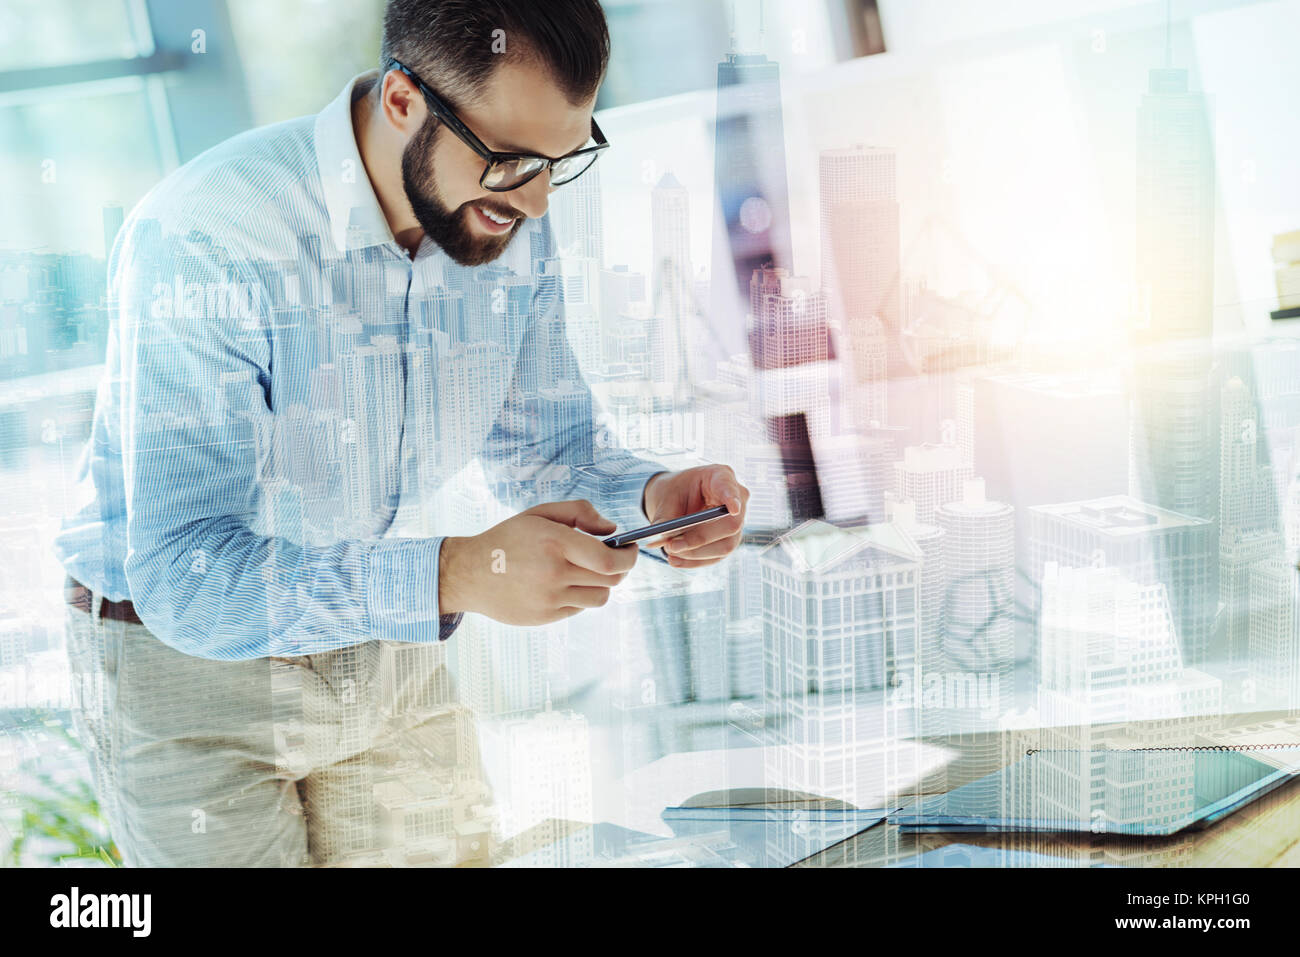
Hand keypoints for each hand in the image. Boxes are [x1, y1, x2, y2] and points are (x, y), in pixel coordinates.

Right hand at [438, 500, 637, 625]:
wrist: (469, 573)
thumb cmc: (508, 538)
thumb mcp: (540, 513)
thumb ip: (580, 512)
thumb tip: (612, 530)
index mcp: (555, 543)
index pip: (610, 560)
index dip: (629, 556)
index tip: (630, 548)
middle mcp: (554, 574)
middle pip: (611, 580)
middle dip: (621, 568)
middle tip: (616, 558)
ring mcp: (549, 599)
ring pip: (599, 598)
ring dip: (602, 584)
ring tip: (589, 571)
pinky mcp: (544, 617)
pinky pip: (578, 608)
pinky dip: (580, 596)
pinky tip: (565, 583)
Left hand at [642, 465, 749, 568]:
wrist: (675, 499)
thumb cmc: (673, 492)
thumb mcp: (665, 497)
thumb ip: (665, 517)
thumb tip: (663, 540)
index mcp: (721, 477)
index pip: (731, 488)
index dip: (733, 499)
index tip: (733, 509)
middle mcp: (736, 500)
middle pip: (730, 525)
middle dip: (700, 538)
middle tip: (672, 545)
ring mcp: (736, 523)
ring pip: (725, 546)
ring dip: (695, 553)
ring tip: (669, 552)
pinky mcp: (728, 541)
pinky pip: (716, 557)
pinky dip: (694, 561)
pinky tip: (675, 560)